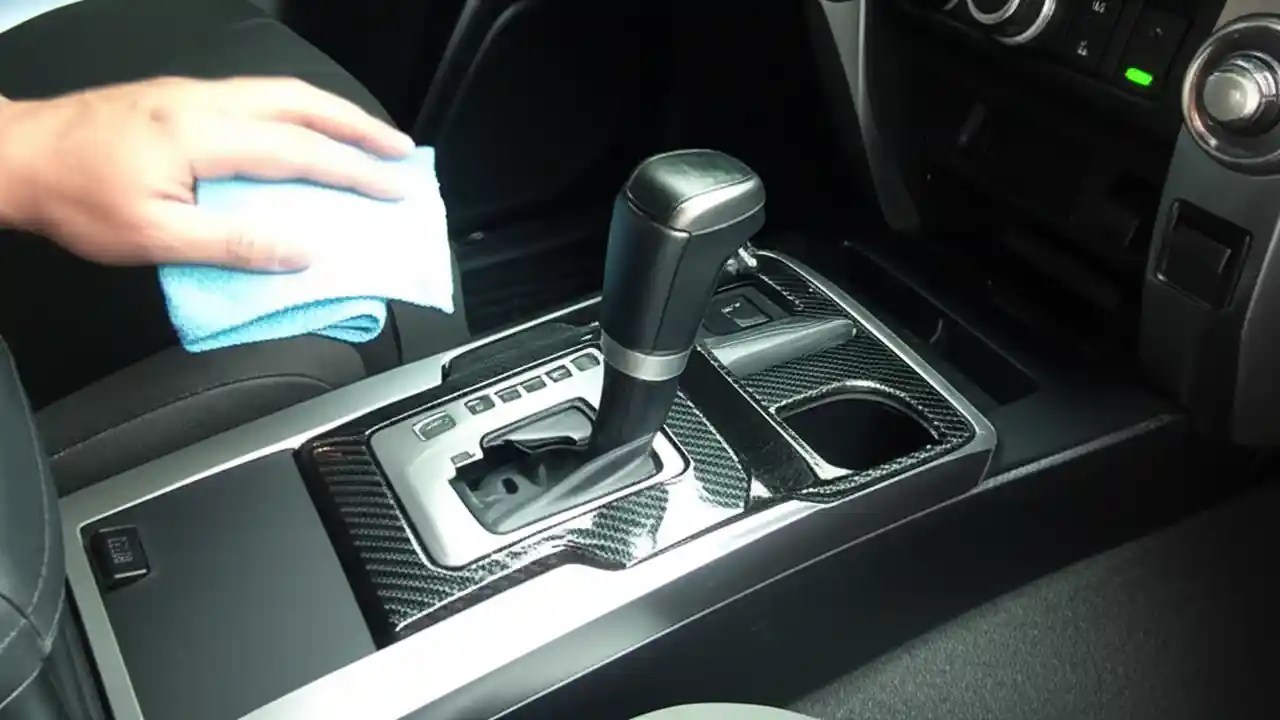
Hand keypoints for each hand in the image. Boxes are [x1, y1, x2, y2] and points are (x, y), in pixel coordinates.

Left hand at [0, 76, 414, 270]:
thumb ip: (232, 243)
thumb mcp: (154, 237)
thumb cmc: (74, 198)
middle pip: (301, 103)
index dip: (354, 172)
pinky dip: (297, 110)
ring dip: (331, 113)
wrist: (14, 157)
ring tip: (366, 137)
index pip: (299, 151)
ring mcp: (190, 94)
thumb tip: (298, 252)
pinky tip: (302, 129)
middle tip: (401, 151)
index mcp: (202, 134)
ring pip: (279, 91)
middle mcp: (203, 103)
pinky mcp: (177, 98)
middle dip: (359, 127)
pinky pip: (255, 95)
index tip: (394, 189)